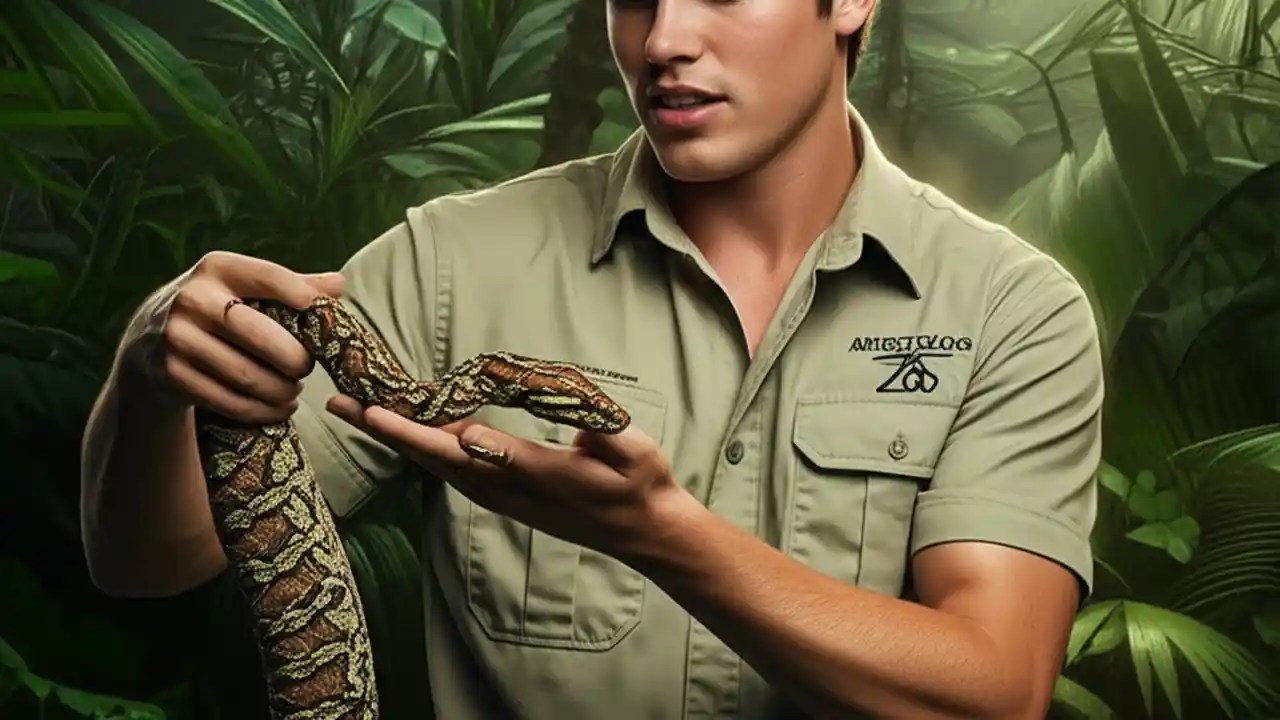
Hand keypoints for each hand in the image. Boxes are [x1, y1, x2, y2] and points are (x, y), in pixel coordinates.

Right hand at [126, 250, 345, 422]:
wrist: (148, 341)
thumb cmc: (218, 310)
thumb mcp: (245, 287)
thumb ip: (292, 286)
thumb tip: (338, 285)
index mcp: (217, 268)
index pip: (271, 278)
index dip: (306, 300)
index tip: (328, 320)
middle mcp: (193, 299)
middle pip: (266, 338)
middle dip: (298, 361)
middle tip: (307, 369)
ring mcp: (178, 338)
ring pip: (250, 376)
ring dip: (283, 391)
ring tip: (293, 391)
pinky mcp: (172, 374)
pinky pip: (231, 401)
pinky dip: (263, 410)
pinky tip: (278, 408)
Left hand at [325, 394, 691, 560]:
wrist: (647, 530)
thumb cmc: (640, 480)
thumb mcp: (622, 449)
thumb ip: (569, 436)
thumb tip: (486, 434)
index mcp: (535, 473)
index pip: (466, 449)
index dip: (418, 431)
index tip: (377, 411)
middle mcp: (508, 491)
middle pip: (434, 458)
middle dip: (386, 429)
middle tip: (340, 401)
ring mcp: (503, 499)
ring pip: (438, 466)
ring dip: (396, 438)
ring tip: (356, 410)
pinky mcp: (504, 499)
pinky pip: (453, 471)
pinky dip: (422, 448)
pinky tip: (405, 431)